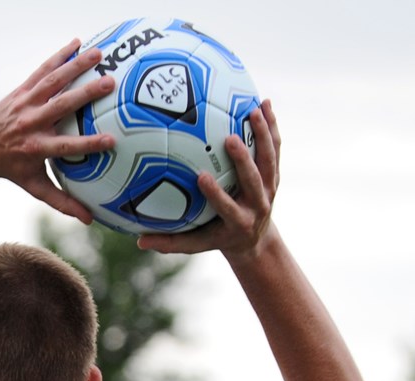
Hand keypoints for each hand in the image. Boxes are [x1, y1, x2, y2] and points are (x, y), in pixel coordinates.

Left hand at [0, 40, 116, 221]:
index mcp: (36, 148)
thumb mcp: (34, 186)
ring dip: (76, 66)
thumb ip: (62, 201)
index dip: (88, 143)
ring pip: (53, 82)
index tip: (112, 141)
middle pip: (61, 107)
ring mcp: (26, 104)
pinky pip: (42, 70)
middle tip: (110, 83)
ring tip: (100, 54)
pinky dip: (58, 56)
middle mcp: (31, 124)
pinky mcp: (21, 90)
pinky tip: (76, 42)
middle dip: (85, 95)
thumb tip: (89, 219)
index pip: (66, 146)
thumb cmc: (12, 169)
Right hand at [137, 101, 280, 259]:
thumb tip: (139, 242)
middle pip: (252, 179)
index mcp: (237, 221)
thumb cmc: (217, 238)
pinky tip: (264, 103)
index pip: (226, 207)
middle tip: (229, 138)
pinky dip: (271, 126)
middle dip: (242, 160)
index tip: (201, 177)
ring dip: (263, 134)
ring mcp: (269, 187)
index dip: (216, 193)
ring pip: (268, 158)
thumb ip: (170, 242)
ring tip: (253, 109)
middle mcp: (257, 204)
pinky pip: (275, 147)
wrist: (255, 239)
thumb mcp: (196, 243)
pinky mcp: (274, 174)